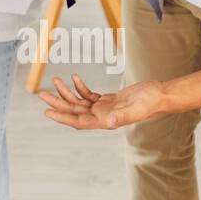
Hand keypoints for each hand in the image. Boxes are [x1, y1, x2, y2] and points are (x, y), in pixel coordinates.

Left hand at [38, 73, 165, 129]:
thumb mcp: (136, 108)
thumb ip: (123, 116)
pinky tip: (75, 78)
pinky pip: (89, 95)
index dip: (62, 117)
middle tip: (42, 94)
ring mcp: (104, 109)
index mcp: (106, 121)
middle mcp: (102, 117)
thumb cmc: (150, 103)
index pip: (78, 121)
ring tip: (55, 80)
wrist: (159, 96)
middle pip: (74, 111)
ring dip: (67, 92)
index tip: (47, 112)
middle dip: (58, 103)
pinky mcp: (108, 100)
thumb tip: (110, 121)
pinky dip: (80, 87)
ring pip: (79, 102)